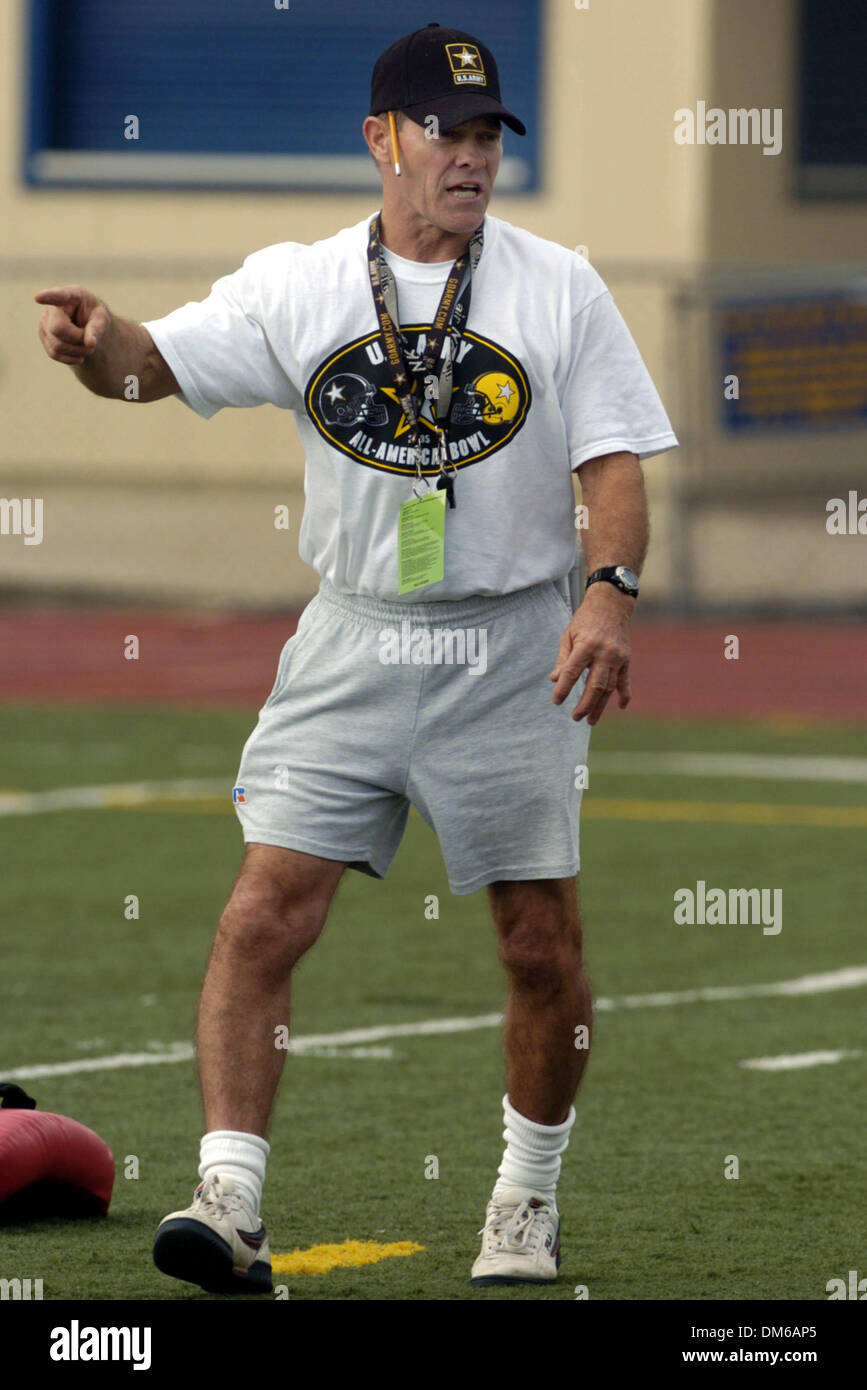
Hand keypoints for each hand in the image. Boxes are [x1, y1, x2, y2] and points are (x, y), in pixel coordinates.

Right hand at [34, 285, 111, 365]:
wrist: (87, 325)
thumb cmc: (94, 317)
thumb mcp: (102, 319)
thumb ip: (98, 328)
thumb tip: (89, 343)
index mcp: (71, 295)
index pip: (58, 295)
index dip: (48, 296)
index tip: (38, 297)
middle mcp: (52, 307)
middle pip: (58, 329)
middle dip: (78, 339)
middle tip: (90, 340)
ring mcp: (45, 322)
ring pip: (57, 345)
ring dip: (78, 351)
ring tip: (87, 347)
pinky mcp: (44, 337)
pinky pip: (55, 354)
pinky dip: (71, 359)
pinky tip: (79, 354)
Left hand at [548, 584, 633, 724]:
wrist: (611, 605)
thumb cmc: (585, 620)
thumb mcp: (569, 635)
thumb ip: (563, 658)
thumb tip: (555, 679)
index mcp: (586, 645)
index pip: (573, 672)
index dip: (563, 688)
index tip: (556, 701)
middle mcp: (604, 653)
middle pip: (594, 686)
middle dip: (584, 705)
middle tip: (575, 717)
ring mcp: (618, 658)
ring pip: (609, 688)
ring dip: (600, 706)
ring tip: (590, 720)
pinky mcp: (626, 660)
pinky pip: (625, 681)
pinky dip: (624, 695)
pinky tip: (620, 707)